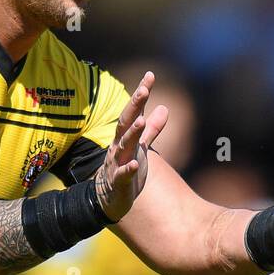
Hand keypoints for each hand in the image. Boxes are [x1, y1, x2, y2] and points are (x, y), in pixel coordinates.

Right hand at [95, 71, 168, 220]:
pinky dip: (127, 168)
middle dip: (134, 107)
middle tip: (143, 91)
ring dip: (132, 134)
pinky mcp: (118, 182)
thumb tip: (165, 108)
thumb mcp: (140, 147)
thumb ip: (152, 129)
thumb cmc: (124, 168)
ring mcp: (116, 163)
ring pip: (124, 146)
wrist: (108, 199)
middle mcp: (118, 146)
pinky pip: (122, 174)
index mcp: (124, 136)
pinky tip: (134, 164)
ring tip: (140, 122)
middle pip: (126, 123)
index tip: (150, 75)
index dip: (141, 95)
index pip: (133, 111)